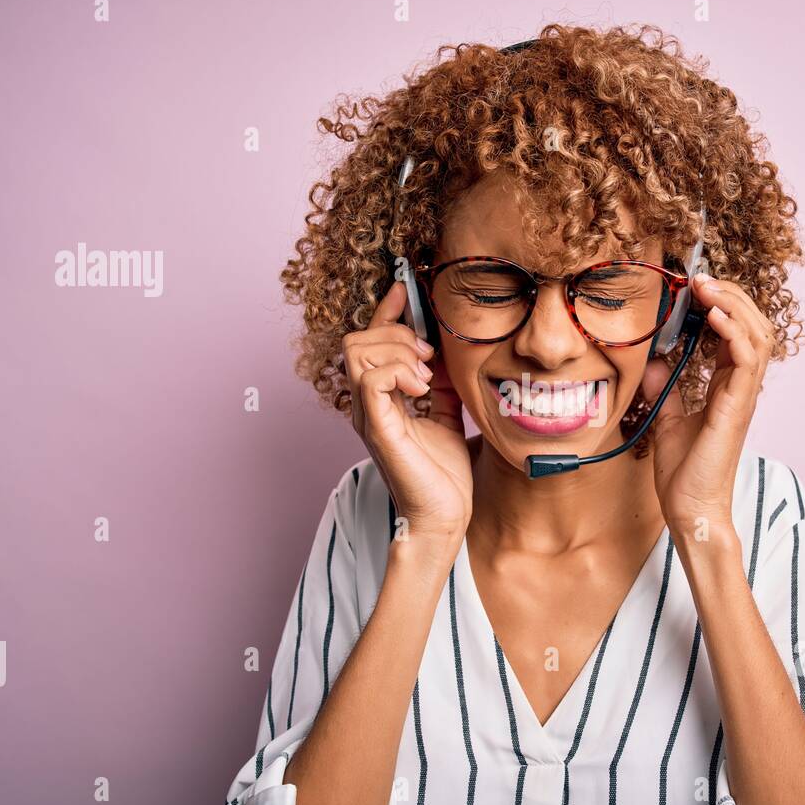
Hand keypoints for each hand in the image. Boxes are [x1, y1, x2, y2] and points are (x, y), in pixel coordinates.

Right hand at [344, 280, 471, 539]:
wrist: (444, 515)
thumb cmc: (443, 473)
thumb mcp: (446, 412)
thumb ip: (439, 381)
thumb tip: (444, 348)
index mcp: (381, 397)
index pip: (370, 339)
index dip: (387, 309)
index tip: (406, 288)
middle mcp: (366, 403)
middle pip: (357, 338)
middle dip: (396, 332)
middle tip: (428, 356)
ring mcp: (368, 414)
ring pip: (358, 350)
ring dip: (397, 351)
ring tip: (425, 376)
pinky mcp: (378, 427)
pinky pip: (371, 378)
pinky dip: (398, 373)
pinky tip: (420, 390)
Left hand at [642, 274, 778, 530]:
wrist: (688, 508)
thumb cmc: (683, 472)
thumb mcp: (666, 419)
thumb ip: (665, 388)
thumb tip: (654, 361)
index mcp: (727, 386)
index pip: (736, 331)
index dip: (721, 304)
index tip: (694, 287)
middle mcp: (741, 387)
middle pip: (754, 325)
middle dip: (731, 295)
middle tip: (700, 278)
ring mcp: (743, 396)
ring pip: (758, 335)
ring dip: (733, 305)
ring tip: (707, 288)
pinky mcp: (738, 407)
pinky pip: (746, 359)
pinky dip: (733, 331)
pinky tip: (713, 315)